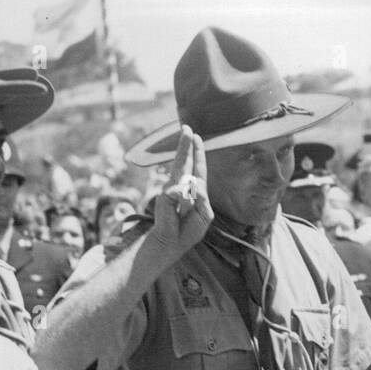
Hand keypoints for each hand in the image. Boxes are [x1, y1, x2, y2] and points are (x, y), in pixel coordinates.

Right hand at [151, 127, 212, 254]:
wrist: (172, 242)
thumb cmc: (188, 230)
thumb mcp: (204, 214)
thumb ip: (202, 197)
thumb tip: (191, 183)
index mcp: (194, 190)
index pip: (197, 168)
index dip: (198, 153)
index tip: (196, 137)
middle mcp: (181, 186)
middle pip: (186, 162)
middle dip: (186, 145)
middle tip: (186, 127)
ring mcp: (172, 188)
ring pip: (184, 171)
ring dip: (185, 167)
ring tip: (185, 162)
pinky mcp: (166, 193)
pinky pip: (184, 192)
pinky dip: (186, 203)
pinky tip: (180, 213)